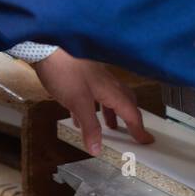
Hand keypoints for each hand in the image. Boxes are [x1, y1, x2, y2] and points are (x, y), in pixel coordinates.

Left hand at [32, 48, 152, 156]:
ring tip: (107, 127)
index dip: (139, 129)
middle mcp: (106, 82)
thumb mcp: (78, 103)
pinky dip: (91, 107)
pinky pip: (91, 94)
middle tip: (130, 132)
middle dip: (128, 118)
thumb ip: (90, 126)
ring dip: (110, 113)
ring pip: (108, 97)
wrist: (47, 46)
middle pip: (124, 102)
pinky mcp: (80, 74)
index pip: (131, 113)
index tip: (147, 140)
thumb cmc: (66, 71)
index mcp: (111, 90)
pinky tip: (78, 115)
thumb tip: (97, 149)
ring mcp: (94, 77)